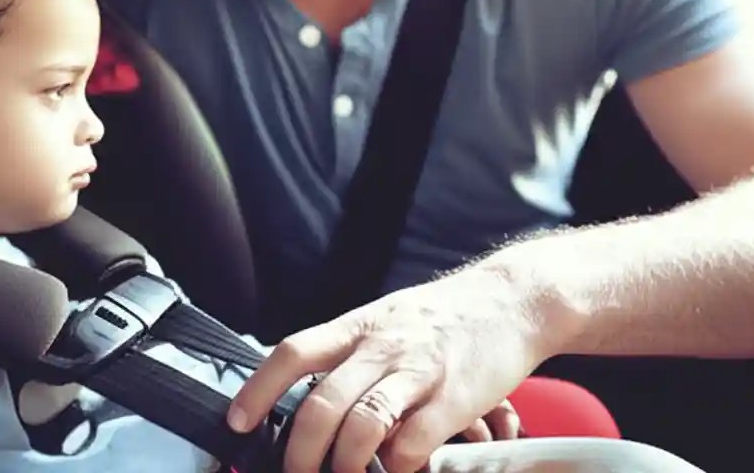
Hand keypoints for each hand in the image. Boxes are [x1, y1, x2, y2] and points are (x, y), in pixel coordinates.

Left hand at [227, 266, 569, 472]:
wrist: (515, 299)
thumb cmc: (446, 315)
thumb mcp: (387, 319)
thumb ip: (350, 353)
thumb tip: (306, 393)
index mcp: (359, 326)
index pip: (293, 353)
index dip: (258, 389)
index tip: (237, 422)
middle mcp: (383, 346)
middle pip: (321, 403)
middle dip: (300, 451)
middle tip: (296, 472)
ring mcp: (419, 371)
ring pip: (362, 425)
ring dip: (344, 464)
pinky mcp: (456, 397)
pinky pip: (413, 443)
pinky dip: (397, 466)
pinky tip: (396, 469)